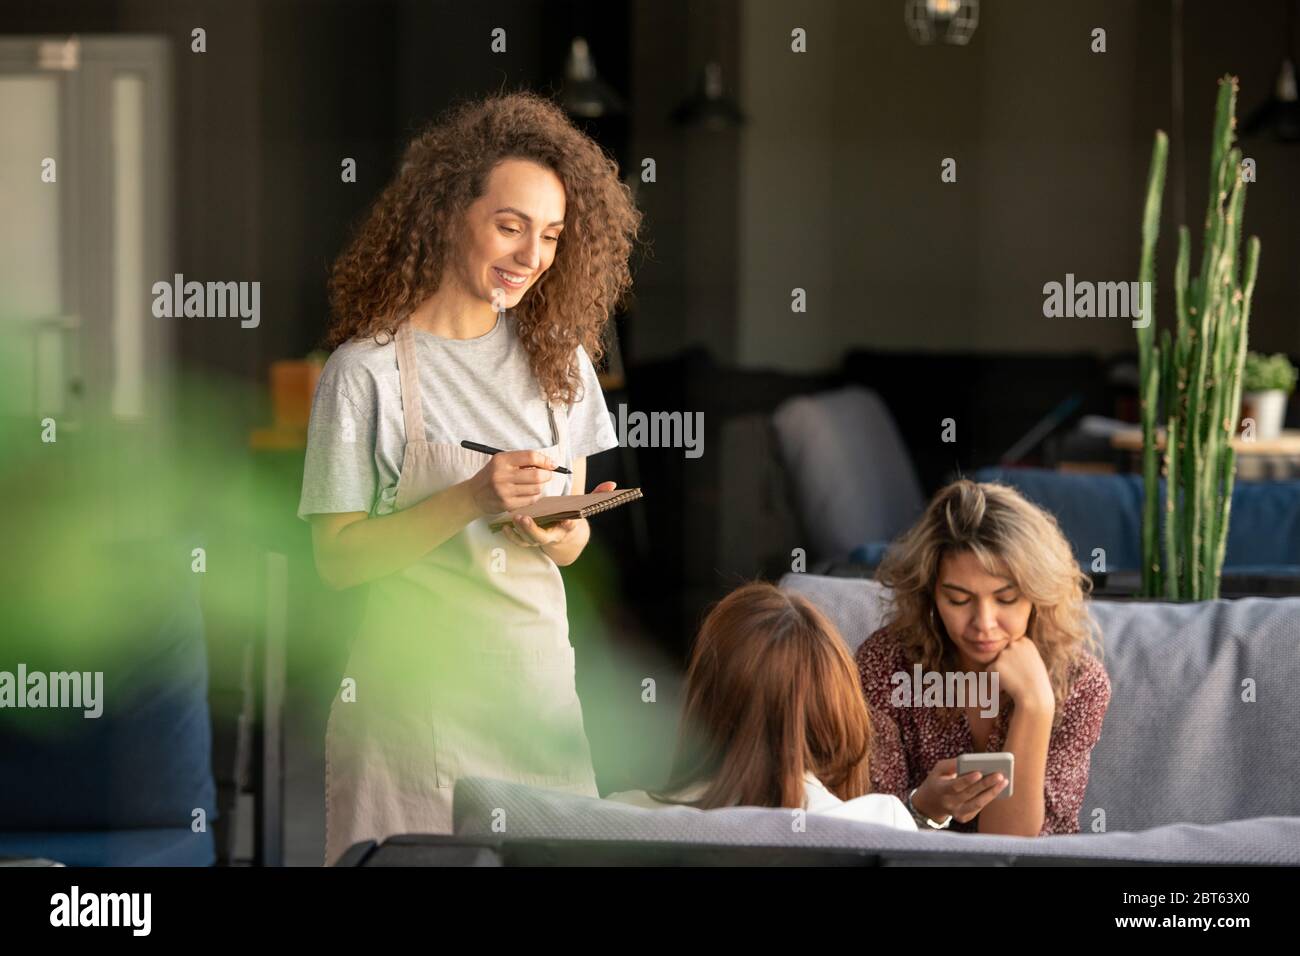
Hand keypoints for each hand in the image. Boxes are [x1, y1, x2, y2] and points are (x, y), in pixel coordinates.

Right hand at [465, 450, 557, 516]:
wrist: (473, 495)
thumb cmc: (492, 475)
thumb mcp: (502, 462)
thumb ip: (521, 461)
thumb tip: (547, 464)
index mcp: (501, 460)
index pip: (530, 456)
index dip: (545, 460)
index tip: (552, 464)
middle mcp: (502, 475)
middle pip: (536, 475)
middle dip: (547, 475)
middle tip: (547, 475)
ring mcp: (504, 491)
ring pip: (536, 489)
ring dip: (540, 486)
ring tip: (534, 484)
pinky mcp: (507, 504)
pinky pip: (531, 500)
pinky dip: (534, 496)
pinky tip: (529, 493)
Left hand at [501, 480, 616, 549]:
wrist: (564, 536)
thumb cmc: (571, 516)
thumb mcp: (584, 507)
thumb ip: (597, 495)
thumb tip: (612, 484)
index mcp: (567, 527)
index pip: (569, 526)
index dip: (568, 524)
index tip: (567, 521)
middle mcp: (553, 535)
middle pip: (542, 537)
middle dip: (532, 529)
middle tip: (523, 518)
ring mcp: (539, 540)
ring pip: (528, 541)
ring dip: (519, 532)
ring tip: (512, 519)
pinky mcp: (529, 540)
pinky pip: (519, 541)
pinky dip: (512, 535)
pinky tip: (505, 525)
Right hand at [912, 758, 1007, 824]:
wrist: (930, 803)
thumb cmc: (938, 780)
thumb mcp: (938, 769)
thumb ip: (952, 764)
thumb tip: (970, 761)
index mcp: (940, 789)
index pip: (955, 785)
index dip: (967, 780)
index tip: (979, 772)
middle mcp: (948, 803)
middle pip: (970, 794)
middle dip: (986, 784)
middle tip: (999, 775)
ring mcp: (957, 813)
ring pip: (978, 804)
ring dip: (992, 793)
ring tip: (1004, 781)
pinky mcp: (964, 817)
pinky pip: (979, 807)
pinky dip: (989, 797)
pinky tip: (998, 788)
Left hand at [986, 634, 1053, 711]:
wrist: (1035, 696)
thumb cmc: (1036, 682)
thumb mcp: (1033, 660)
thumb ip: (1021, 652)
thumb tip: (1007, 648)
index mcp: (1025, 642)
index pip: (1011, 647)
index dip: (1015, 660)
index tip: (1022, 668)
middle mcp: (1014, 644)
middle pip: (1002, 654)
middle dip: (1005, 664)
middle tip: (1018, 676)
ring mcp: (1004, 654)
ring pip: (995, 663)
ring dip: (1000, 672)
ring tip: (1014, 680)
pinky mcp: (995, 665)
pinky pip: (988, 672)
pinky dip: (994, 680)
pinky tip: (1007, 684)